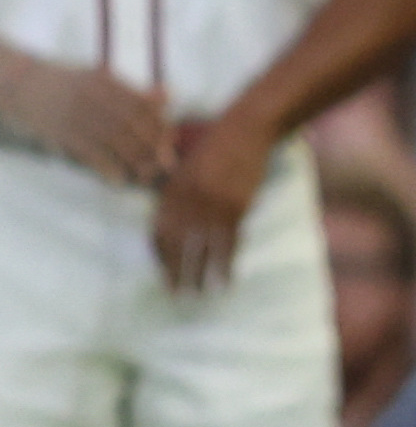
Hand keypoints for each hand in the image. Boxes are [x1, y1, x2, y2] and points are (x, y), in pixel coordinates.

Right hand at [0, 49, 171, 184]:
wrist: (18, 83)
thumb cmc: (62, 83)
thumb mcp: (97, 78)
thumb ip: (131, 90)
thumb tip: (168, 95)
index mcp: (105, 81)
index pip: (140, 104)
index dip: (159, 123)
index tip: (172, 139)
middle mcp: (93, 96)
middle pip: (131, 123)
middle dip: (152, 145)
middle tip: (167, 163)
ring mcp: (75, 114)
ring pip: (113, 139)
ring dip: (134, 159)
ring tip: (147, 174)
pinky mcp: (60, 131)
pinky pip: (88, 151)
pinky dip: (106, 167)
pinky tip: (118, 179)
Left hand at [152, 119, 271, 291]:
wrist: (246, 129)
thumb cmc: (214, 140)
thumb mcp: (182, 159)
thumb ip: (170, 183)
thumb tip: (160, 201)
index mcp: (170, 191)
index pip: (159, 234)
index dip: (161, 258)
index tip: (165, 276)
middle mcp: (186, 202)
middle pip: (178, 247)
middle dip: (177, 274)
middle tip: (178, 297)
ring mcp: (211, 206)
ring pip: (202, 250)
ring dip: (200, 276)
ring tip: (200, 296)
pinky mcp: (235, 208)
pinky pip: (228, 244)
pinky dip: (226, 266)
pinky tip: (225, 282)